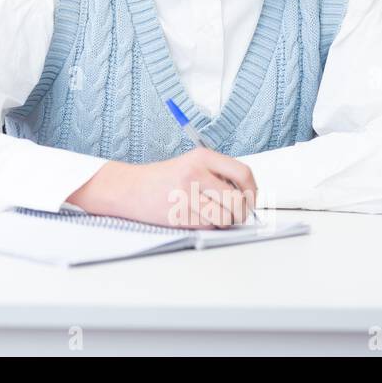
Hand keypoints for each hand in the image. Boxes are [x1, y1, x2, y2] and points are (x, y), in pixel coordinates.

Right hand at [68, 147, 256, 228]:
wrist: (129, 188)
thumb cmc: (162, 179)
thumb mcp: (192, 165)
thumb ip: (218, 176)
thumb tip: (248, 197)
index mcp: (202, 157)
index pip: (243, 173)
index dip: (252, 191)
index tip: (251, 199)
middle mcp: (196, 172)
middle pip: (238, 200)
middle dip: (241, 213)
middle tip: (235, 215)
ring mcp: (187, 194)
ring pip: (225, 217)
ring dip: (222, 221)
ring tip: (208, 214)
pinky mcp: (179, 213)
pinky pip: (207, 226)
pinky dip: (205, 225)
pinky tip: (191, 216)